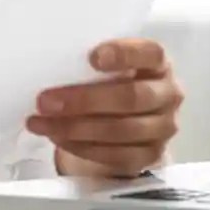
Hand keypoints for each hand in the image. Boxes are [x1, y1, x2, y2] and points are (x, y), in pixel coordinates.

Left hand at [25, 38, 183, 177]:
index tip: (92, 57)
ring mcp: (163, 127)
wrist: (123, 120)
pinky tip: (57, 138)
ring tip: (41, 123)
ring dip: (75, 128)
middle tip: (45, 101)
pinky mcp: (151, 156)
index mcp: (157, 62)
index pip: (150, 53)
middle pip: (132, 97)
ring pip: (121, 130)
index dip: (124, 54)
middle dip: (84, 100)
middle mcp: (167, 93)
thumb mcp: (104, 66)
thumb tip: (46, 66)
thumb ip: (89, 62)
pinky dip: (82, 147)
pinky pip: (116, 155)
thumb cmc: (109, 82)